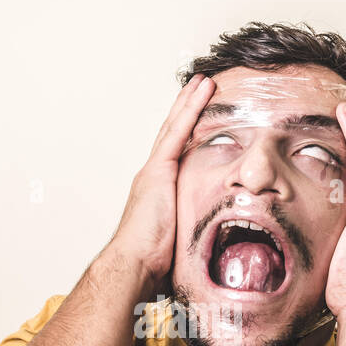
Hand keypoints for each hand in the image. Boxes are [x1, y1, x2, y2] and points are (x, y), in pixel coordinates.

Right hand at [105, 73, 215, 297]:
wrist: (134, 264)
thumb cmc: (152, 263)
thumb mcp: (177, 241)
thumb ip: (189, 232)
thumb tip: (211, 246)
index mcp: (157, 191)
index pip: (174, 155)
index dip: (186, 134)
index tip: (197, 118)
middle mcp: (153, 176)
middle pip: (172, 134)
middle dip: (185, 110)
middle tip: (199, 87)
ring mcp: (154, 170)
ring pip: (175, 127)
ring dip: (190, 102)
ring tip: (204, 81)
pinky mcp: (159, 170)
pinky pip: (178, 133)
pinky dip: (190, 110)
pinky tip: (202, 92)